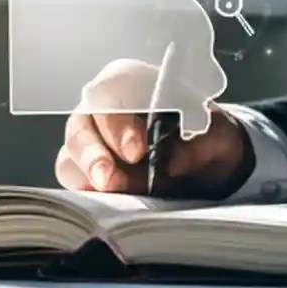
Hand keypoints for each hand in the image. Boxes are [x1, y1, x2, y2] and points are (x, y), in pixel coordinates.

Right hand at [55, 59, 254, 197]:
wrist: (209, 159)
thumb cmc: (205, 134)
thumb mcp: (216, 134)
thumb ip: (199, 142)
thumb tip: (174, 160)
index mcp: (133, 84)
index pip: (113, 92)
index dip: (119, 123)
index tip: (137, 151)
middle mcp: (104, 109)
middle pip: (81, 125)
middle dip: (93, 154)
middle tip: (109, 180)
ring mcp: (92, 140)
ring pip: (70, 154)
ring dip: (85, 176)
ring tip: (107, 194)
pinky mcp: (89, 172)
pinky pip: (75, 180)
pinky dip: (85, 193)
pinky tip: (102, 204)